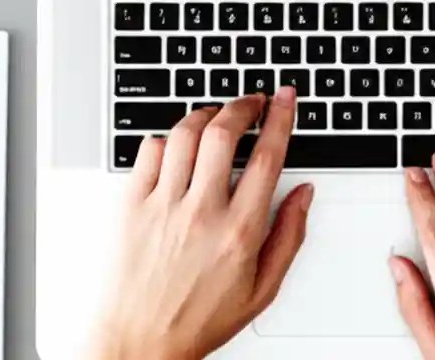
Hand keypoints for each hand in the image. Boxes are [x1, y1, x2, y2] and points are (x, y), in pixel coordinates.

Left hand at [93, 88, 311, 359]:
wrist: (140, 343)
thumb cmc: (198, 320)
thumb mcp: (262, 289)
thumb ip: (289, 236)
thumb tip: (304, 194)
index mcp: (240, 231)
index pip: (267, 155)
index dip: (279, 117)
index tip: (283, 99)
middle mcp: (201, 212)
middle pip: (224, 132)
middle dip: (242, 105)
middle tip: (250, 100)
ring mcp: (163, 206)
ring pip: (185, 134)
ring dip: (205, 114)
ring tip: (215, 115)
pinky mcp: (131, 207)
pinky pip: (149, 152)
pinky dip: (166, 138)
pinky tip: (177, 143)